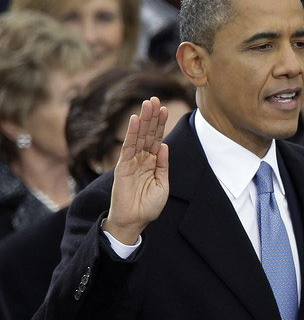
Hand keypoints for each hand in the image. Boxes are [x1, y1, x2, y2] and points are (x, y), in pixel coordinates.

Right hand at [106, 97, 169, 245]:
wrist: (134, 221)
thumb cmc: (148, 206)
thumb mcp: (163, 184)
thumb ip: (163, 165)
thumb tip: (164, 145)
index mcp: (152, 163)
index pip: (156, 139)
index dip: (160, 125)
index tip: (164, 109)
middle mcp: (141, 159)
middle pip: (148, 134)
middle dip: (152, 117)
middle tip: (155, 98)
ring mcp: (131, 161)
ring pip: (138, 137)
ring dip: (143, 120)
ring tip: (147, 103)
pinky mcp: (122, 166)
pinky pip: (128, 147)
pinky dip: (132, 133)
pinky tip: (135, 120)